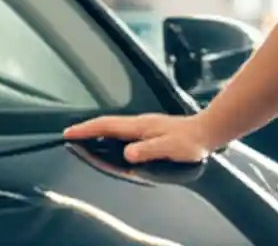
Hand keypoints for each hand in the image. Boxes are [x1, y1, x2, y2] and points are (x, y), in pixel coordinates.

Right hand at [62, 113, 219, 163]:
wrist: (207, 131)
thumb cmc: (190, 141)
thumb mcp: (170, 147)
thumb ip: (149, 150)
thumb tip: (127, 153)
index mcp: (141, 126)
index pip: (107, 125)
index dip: (87, 129)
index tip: (69, 132)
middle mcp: (140, 123)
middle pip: (107, 124)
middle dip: (87, 128)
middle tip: (70, 135)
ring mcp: (144, 125)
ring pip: (114, 126)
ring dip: (97, 130)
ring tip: (83, 138)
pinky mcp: (149, 130)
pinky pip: (122, 131)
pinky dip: (110, 133)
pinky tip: (110, 142)